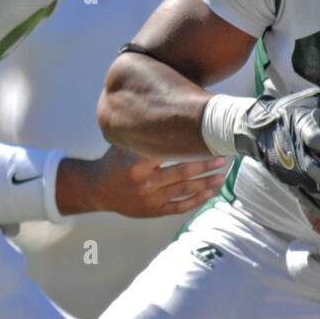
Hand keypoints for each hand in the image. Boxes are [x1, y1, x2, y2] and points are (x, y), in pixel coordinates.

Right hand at [63, 146, 227, 218]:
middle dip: (205, 164)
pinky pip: (177, 207)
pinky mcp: (151, 211)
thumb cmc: (115, 159)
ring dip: (205, 183)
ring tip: (221, 175)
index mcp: (137, 162)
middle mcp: (144, 182)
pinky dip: (195, 201)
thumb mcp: (124, 143)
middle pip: (181, 172)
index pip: (170, 153)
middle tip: (222, 157)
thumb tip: (168, 107)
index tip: (209, 140)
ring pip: (183, 190)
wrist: (97, 189)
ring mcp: (149, 199)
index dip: (192, 147)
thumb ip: (143, 131)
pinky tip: (209, 194)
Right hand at [234, 82, 319, 208]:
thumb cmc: (291, 109)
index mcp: (301, 128)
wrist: (256, 128)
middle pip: (315, 171)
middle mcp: (294, 152)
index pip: (318, 141)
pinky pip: (306, 200)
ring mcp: (290, 171)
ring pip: (312, 190)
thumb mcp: (314, 97)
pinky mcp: (288, 183)